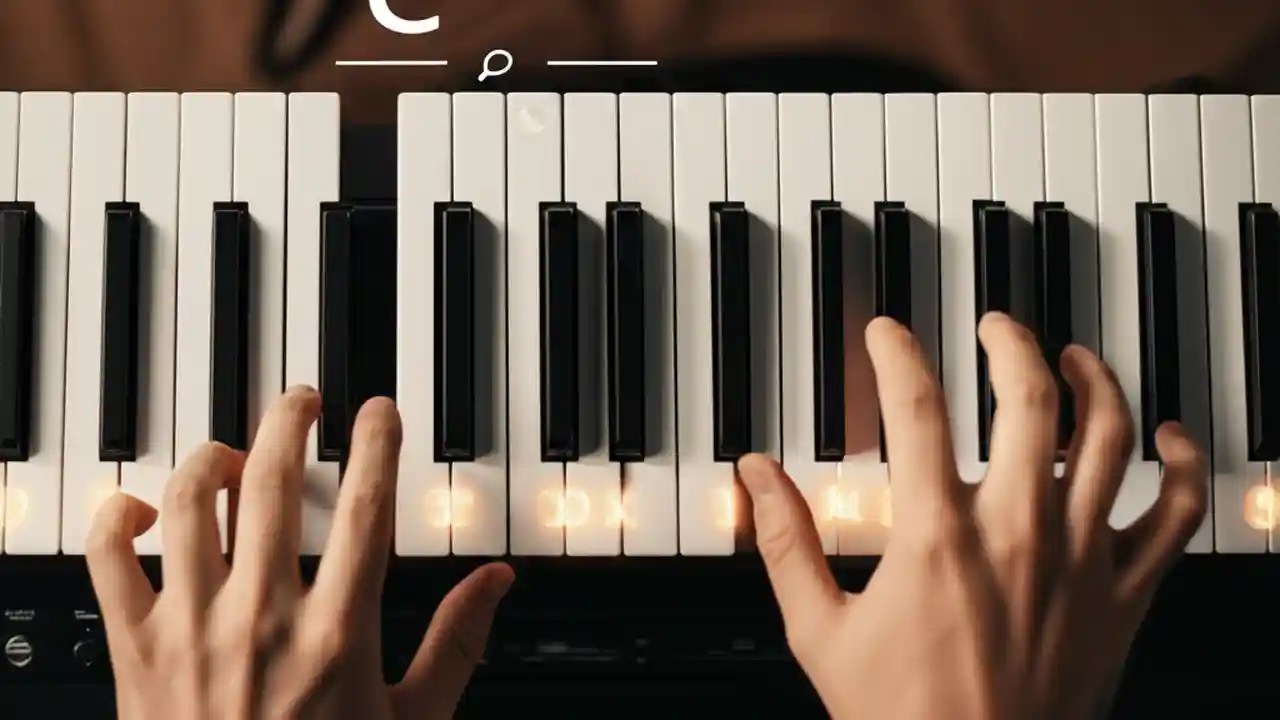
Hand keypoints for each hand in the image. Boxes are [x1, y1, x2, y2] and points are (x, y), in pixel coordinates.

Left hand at [86, 387, 513, 718]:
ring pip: (192, 501)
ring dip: (216, 455)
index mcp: (336, 633)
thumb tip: (495, 584)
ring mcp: (192, 627)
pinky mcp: (136, 648)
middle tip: (303, 401)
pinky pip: (109, 558)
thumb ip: (456, 644)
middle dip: (291, 420)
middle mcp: (262, 617)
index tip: (378, 413)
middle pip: (274, 481)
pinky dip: (118, 516)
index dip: (377, 444)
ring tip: (235, 447)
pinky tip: (144, 506)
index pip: (367, 509)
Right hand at [739, 313, 1207, 719]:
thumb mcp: (820, 633)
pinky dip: (1181, 466)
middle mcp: (1017, 535)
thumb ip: (785, 544)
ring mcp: (1079, 561)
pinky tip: (1167, 437)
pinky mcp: (1123, 595)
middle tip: (995, 326)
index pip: (917, 408)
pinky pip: (1175, 516)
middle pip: (1030, 400)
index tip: (889, 336)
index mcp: (937, 537)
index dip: (898, 353)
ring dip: (1093, 382)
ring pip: (1108, 439)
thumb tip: (756, 478)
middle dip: (1010, 343)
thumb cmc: (903, 719)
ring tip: (1073, 358)